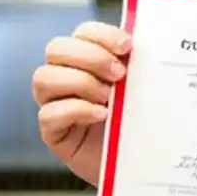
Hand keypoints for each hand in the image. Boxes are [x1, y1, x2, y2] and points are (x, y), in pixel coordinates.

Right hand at [33, 21, 131, 185]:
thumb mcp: (146, 88)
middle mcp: (67, 77)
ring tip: (109, 98)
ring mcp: (56, 103)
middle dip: (90, 57)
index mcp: (90, 60)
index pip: (82, 32)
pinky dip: (76, 110)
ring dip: (81, 82)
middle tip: (119, 74)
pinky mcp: (53, 132)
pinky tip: (101, 115)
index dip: (101, 34)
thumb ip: (142, 65)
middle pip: (57, 48)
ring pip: (44, 77)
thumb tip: (152, 42)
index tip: (127, 46)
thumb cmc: (144, 121)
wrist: (143, 163)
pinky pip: (49, 114)